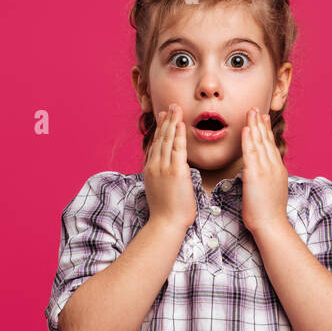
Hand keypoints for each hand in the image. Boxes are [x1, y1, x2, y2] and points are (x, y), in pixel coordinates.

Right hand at [142, 104, 196, 231]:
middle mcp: (155, 166)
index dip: (160, 129)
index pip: (155, 145)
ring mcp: (164, 168)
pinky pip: (177, 148)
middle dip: (166, 121)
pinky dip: (179, 134)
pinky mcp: (175, 172)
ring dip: (172, 122)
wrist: (166, 224)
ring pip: (168, 140)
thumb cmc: (166, 213)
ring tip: (176, 108)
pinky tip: (181, 123)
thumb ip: (163, 178)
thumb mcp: (160, 191)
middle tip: (171, 106)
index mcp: (151, 170)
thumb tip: (171, 174)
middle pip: (160, 138)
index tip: (163, 117)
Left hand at [240, 108, 288, 236]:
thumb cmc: (269, 215)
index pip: (271, 145)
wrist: (271, 225)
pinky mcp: (255, 175)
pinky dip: (248, 139)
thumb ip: (268, 180)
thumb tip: (263, 177)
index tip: (262, 118)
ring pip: (259, 143)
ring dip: (254, 125)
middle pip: (266, 140)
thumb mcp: (271, 193)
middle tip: (255, 108)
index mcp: (277, 170)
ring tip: (250, 111)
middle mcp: (273, 166)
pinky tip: (246, 128)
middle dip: (260, 123)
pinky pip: (251, 153)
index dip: (266, 130)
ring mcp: (265, 170)